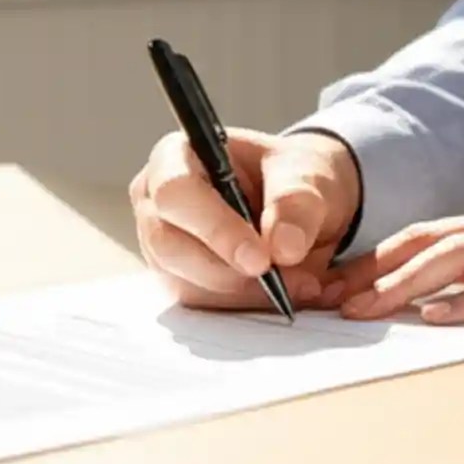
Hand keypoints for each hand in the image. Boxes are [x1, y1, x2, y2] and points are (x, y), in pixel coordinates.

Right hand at [131, 128, 359, 309]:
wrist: (298, 206)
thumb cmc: (290, 176)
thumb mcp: (307, 173)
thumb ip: (297, 202)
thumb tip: (283, 246)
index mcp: (176, 158)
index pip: (175, 192)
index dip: (214, 228)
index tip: (260, 258)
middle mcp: (157, 203)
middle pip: (169, 246)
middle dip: (228, 270)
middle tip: (283, 279)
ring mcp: (163, 246)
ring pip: (185, 284)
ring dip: (244, 293)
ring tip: (298, 283)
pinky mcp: (179, 281)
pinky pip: (203, 305)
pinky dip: (246, 304)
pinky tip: (284, 291)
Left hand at [328, 196, 463, 323]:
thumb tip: (440, 295)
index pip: (427, 235)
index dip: (376, 258)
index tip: (334, 285)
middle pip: (430, 240)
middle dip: (374, 270)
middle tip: (329, 300)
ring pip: (462, 256)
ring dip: (406, 283)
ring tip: (366, 309)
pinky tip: (440, 316)